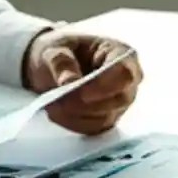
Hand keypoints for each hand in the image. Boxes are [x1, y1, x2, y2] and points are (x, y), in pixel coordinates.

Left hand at [21, 28, 143, 135]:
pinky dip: (70, 122)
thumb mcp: (54, 48)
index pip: (124, 73)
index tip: (81, 92)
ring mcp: (118, 103)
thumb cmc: (61, 51)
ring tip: (51, 103)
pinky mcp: (105, 119)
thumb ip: (61, 62)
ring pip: (104, 118)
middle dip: (85, 103)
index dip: (104, 85)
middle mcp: (127, 82)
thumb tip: (69, 81)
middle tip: (57, 100)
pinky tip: (55, 112)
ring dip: (74, 114)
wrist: (53, 66)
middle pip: (119, 100)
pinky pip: (92, 128)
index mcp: (121, 54)